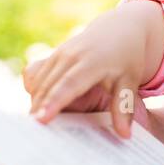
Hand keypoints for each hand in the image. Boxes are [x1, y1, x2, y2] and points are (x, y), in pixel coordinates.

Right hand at [22, 0, 163, 137]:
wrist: (119, 29)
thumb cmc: (127, 58)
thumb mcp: (130, 80)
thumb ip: (125, 107)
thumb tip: (125, 135)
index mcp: (92, 62)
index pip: (69, 84)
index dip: (54, 102)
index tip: (41, 119)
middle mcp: (71, 56)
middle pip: (49, 86)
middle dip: (38, 108)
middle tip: (33, 133)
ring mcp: (59, 53)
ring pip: (39, 82)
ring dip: (35, 102)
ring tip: (36, 125)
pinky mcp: (52, 55)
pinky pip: (35, 74)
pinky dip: (34, 90)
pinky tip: (41, 104)